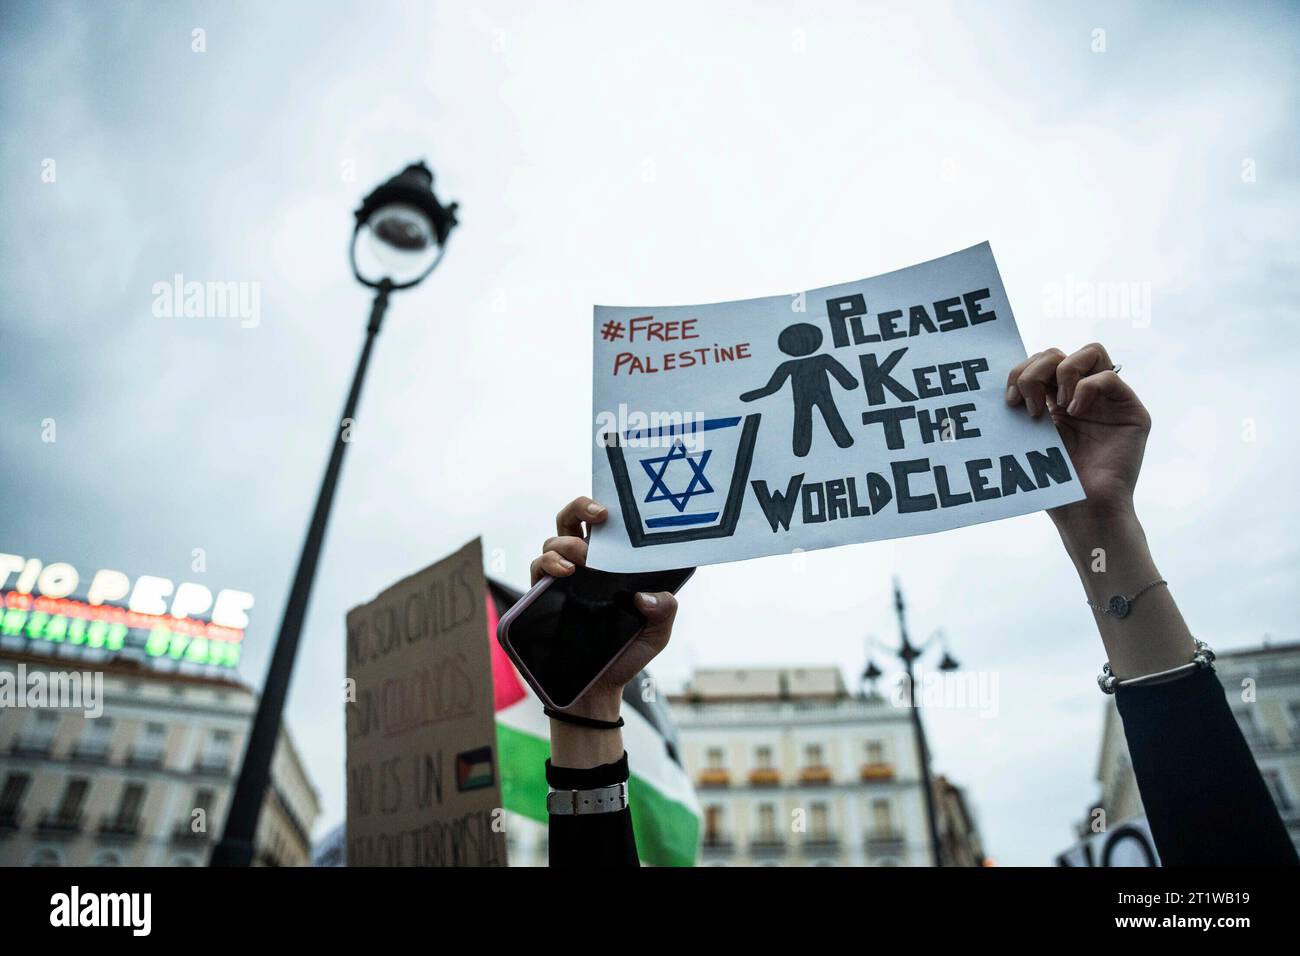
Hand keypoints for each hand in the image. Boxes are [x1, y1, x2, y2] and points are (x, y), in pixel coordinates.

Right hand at [530, 496, 678, 721]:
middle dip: (581, 507)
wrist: (597, 691)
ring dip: (566, 544)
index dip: (605, 509)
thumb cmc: (625, 654)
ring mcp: (562, 580)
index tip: (617, 508)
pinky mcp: (542, 596)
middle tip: (599, 514)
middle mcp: (583, 566)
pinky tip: (565, 573)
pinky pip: (537, 568)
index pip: (603, 526)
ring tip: (581, 559)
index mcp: (610, 566)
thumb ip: (663, 611)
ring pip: (554, 542)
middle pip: (572, 522)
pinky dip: (549, 564)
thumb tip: (648, 596)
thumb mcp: (656, 633)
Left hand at [1005, 342, 1150, 530]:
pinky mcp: (1131, 412)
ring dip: (1064, 371)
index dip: (1020, 371)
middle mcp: (1081, 396)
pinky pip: (1109, 377)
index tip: (1009, 400)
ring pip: (1091, 352)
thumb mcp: (1029, 436)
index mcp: (1055, 400)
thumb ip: (1024, 406)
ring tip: (1056, 405)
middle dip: (1036, 370)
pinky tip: (1074, 411)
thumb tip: (1005, 381)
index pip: (1039, 362)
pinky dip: (1086, 388)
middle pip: (1059, 353)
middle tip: (1029, 403)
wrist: (1083, 512)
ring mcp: (1108, 402)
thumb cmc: (1053, 482)